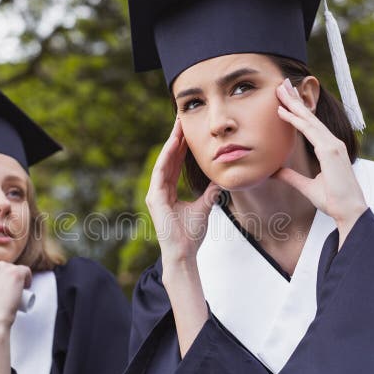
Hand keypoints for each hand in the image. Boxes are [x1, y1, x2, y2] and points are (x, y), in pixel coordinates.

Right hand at [145, 117, 220, 263]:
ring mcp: (154, 193)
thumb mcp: (204, 207)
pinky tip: (174, 143)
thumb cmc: (191, 235)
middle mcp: (159, 190)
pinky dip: (167, 157)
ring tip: (178, 126)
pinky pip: (161, 172)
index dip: (181, 148)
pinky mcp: (154, 198)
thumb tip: (219, 181)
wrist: (184, 253)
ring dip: (171, 143)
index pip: (175, 164)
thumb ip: (209, 193)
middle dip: (175, 139)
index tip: (187, 132)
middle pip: (168, 159)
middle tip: (181, 120)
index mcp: (168, 192)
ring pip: (163, 161)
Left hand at [274, 79, 367, 244]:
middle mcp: (332, 143)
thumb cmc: (333, 200)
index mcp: (329, 149)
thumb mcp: (307, 187)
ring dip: (293, 104)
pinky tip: (284, 112)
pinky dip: (296, 120)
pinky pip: (310, 131)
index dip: (297, 111)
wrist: (348, 211)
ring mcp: (333, 145)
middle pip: (310, 117)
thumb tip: (275, 171)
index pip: (310, 125)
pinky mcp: (331, 151)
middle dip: (295, 100)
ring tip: (280, 91)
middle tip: (282, 84)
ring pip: (309, 120)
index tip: (286, 100)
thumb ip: (292, 177)